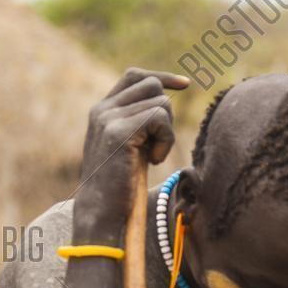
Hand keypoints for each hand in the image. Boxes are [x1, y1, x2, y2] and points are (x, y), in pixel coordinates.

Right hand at [71, 68, 188, 242]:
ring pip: (160, 102)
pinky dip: (166, 141)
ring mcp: (109, 118)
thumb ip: (139, 121)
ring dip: (167, 131)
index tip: (186, 85)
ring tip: (153, 156)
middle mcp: (103, 109)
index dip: (163, 77)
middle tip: (159, 142)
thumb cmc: (120, 184)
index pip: (134, 76)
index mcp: (102, 110)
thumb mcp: (129, 146)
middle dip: (167, 112)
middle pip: (152, 85)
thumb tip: (165, 101)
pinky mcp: (119, 131)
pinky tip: (153, 161)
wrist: (101, 211)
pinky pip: (160, 118)